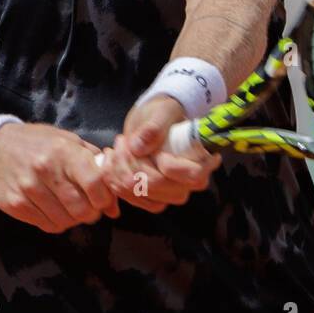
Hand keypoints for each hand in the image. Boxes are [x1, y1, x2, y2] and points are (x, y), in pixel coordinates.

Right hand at [0, 122, 119, 232]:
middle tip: (89, 206)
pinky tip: (53, 208)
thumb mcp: (69, 142)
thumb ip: (96, 168)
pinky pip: (47, 225)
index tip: (104, 198)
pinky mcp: (15, 204)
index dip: (105, 197)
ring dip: (74, 218)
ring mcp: (27, 188)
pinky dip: (56, 222)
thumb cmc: (39, 143)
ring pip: (66, 221)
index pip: (95, 183)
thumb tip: (115, 206)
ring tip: (69, 206)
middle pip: (82, 208)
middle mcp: (44, 169)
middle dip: (92, 212)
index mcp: (63, 151)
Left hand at [98, 96, 220, 212]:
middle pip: (161, 189)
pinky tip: (111, 164)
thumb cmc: (163, 115)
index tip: (154, 150)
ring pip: (144, 196)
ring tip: (115, 150)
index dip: (169, 167)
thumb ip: (154, 127)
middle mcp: (189, 183)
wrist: (151, 122)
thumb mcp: (160, 112)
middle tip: (122, 141)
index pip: (192, 177)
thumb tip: (139, 146)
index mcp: (202, 161)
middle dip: (135, 166)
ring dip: (121, 174)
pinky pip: (134, 200)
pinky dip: (117, 183)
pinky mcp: (153, 197)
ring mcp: (170, 193)